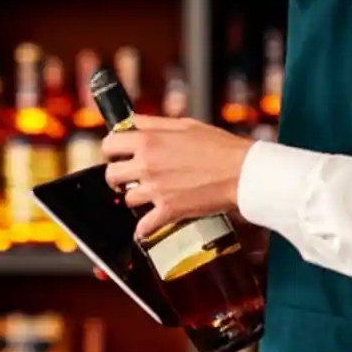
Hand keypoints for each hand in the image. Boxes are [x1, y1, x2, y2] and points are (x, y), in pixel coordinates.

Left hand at [102, 115, 254, 238]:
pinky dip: (145, 228)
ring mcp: (155, 190)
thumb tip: (131, 122)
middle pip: (112, 175)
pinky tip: (149, 225)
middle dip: (119, 176)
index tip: (119, 154)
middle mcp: (146, 164)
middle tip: (131, 176)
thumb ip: (154, 124)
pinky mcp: (168, 211)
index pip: (109, 144)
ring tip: (151, 194)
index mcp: (148, 140)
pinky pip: (143, 226)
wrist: (242, 172)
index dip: (112, 150)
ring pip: (127, 199)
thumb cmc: (219, 146)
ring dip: (136, 197)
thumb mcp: (184, 124)